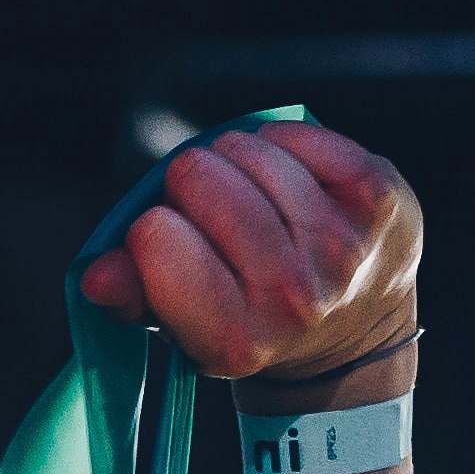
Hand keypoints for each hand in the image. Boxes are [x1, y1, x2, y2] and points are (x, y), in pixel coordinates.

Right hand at [74, 122, 424, 381]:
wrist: (354, 336)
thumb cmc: (247, 317)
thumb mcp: (181, 325)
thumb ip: (131, 296)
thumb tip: (95, 272)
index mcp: (235, 339)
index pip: (155, 237)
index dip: (153, 229)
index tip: (173, 245)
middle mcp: (293, 298)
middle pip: (199, 179)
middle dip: (192, 187)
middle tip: (215, 218)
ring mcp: (342, 245)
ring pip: (246, 149)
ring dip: (236, 162)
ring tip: (252, 198)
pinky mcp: (378, 198)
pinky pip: (298, 134)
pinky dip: (283, 144)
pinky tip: (292, 179)